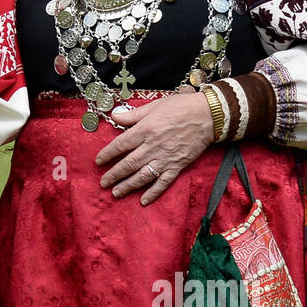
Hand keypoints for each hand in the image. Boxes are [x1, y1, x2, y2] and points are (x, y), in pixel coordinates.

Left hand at [94, 92, 213, 204]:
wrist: (208, 116)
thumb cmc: (181, 107)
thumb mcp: (154, 106)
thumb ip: (133, 114)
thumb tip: (114, 116)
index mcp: (145, 130)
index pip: (120, 145)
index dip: (107, 154)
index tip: (98, 161)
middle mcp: (152, 146)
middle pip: (128, 164)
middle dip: (113, 175)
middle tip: (103, 183)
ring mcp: (165, 158)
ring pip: (142, 176)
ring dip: (128, 186)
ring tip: (116, 193)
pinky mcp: (177, 166)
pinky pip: (163, 182)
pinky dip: (153, 193)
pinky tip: (143, 201)